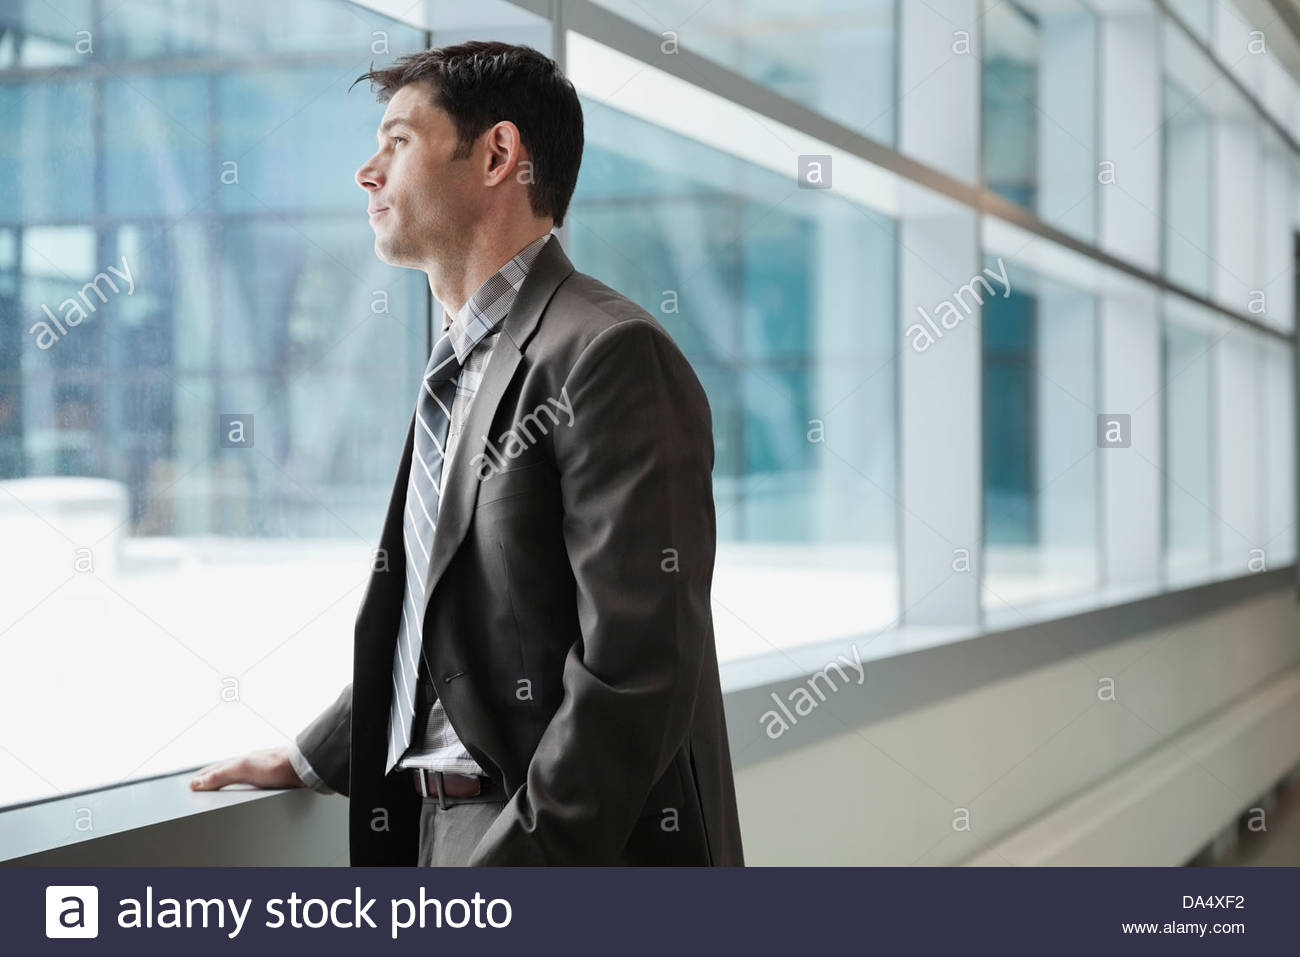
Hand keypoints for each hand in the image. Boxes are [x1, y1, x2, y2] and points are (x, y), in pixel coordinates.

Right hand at [189, 745, 304, 790]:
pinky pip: (253, 780)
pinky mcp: (275, 777)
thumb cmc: (279, 765)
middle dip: (213, 775)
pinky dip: (245, 783)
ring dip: (228, 778)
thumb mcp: (244, 769)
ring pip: (241, 774)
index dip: (204, 776)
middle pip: (227, 769)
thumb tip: (197, 782)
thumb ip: (221, 774)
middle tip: (201, 781)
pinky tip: (250, 786)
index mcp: (242, 761)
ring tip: (221, 783)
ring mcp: (264, 769)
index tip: (192, 783)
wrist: (307, 767)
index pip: (217, 769)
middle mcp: (252, 763)